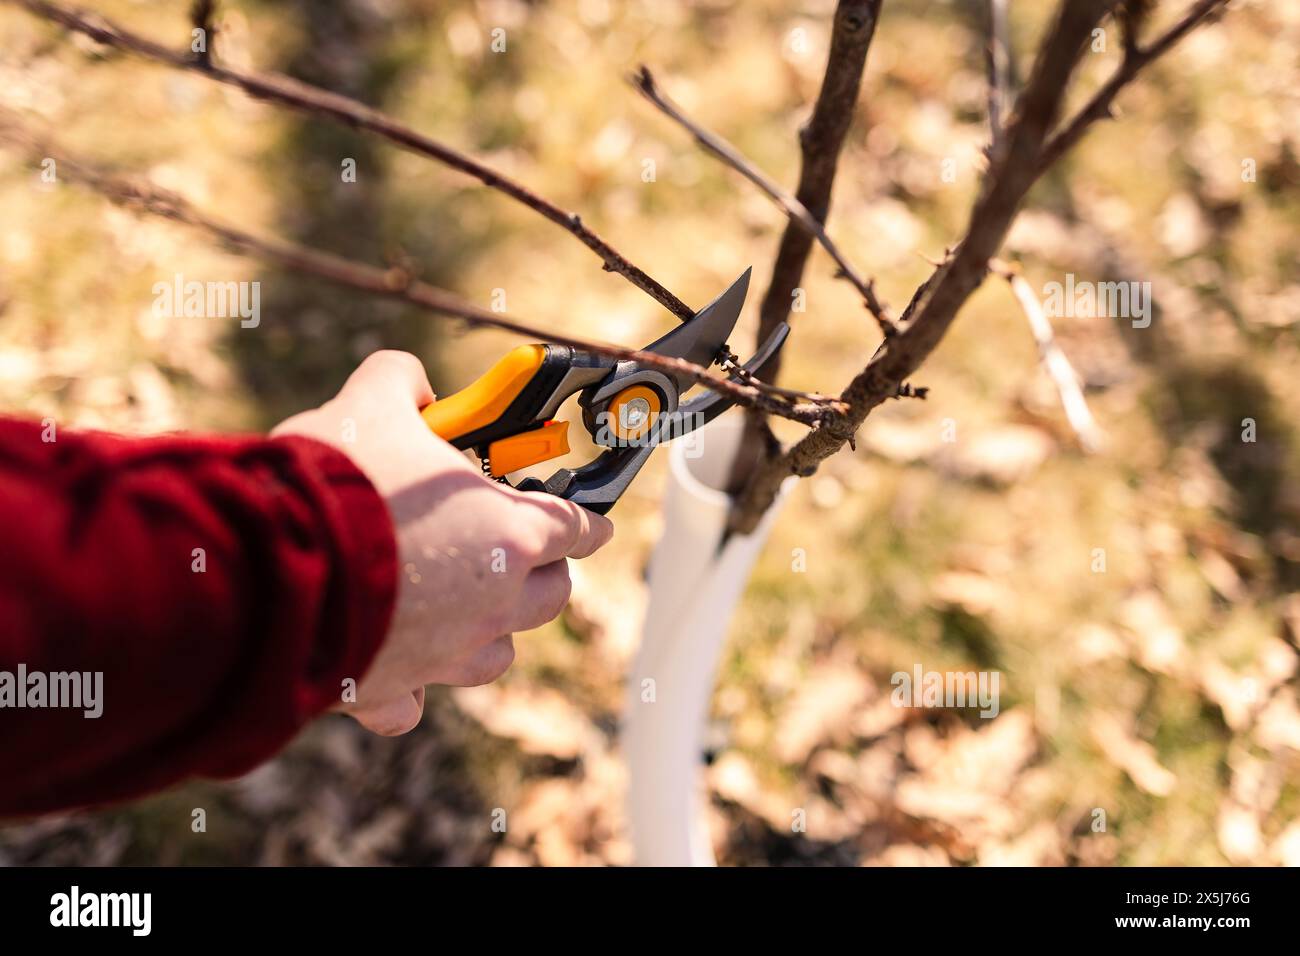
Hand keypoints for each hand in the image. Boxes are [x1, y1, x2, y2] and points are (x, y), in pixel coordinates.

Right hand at [273, 351, 612, 735]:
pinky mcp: (389, 689)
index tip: (594, 526)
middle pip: (549, 597)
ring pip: (496, 654)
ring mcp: (444, 654)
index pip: (572, 527)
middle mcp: (490, 602)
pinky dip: (410, 690)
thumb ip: (401, 382)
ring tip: (468, 606)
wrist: (266, 559)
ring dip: (491, 629)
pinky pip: (413, 704)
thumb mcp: (370, 404)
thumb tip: (412, 383)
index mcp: (508, 533)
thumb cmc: (333, 479)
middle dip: (543, 573)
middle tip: (523, 553)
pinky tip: (398, 676)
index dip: (584, 522)